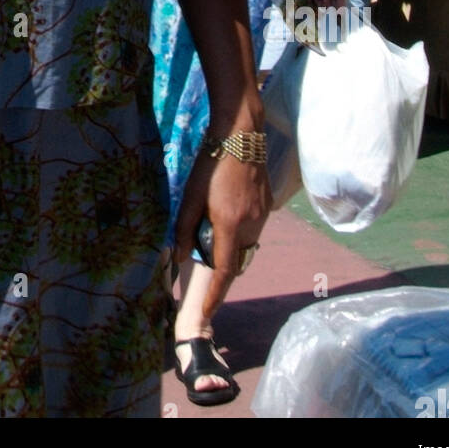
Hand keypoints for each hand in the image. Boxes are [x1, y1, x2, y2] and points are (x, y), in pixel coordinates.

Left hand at [174, 147, 270, 320]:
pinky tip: (228, 213)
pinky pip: (253, 231)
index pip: (224, 271)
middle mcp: (251, 225)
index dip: (216, 295)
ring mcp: (263, 216)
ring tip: (213, 229)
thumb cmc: (211, 163)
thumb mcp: (191, 195)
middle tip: (203, 257)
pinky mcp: (268, 207)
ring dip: (230, 247)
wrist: (241, 136)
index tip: (209, 312)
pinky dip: (239, 233)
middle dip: (221, 267)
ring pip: (246, 246)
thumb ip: (184, 228)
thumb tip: (180, 257)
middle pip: (236, 260)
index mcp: (230, 224)